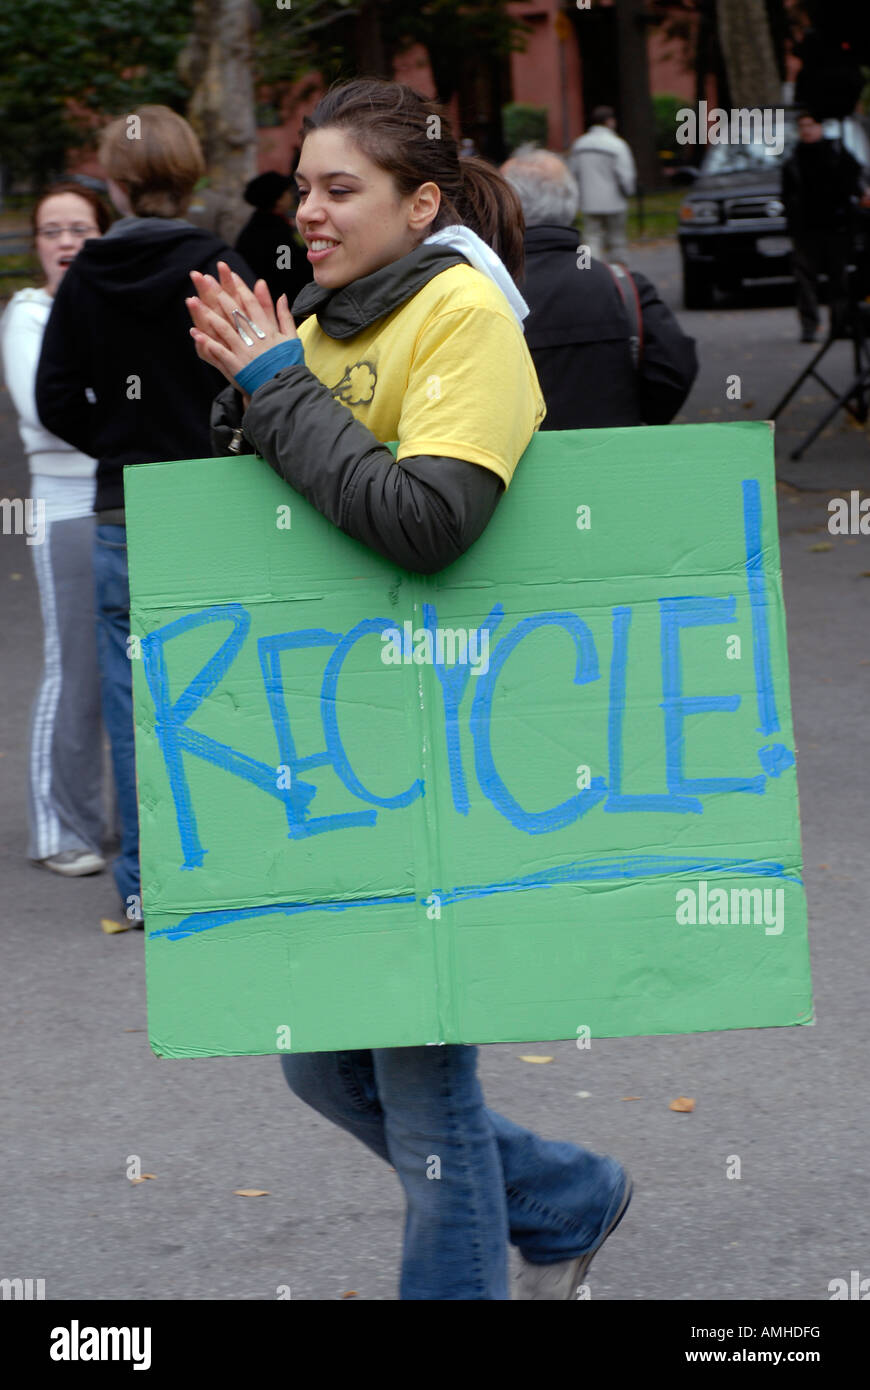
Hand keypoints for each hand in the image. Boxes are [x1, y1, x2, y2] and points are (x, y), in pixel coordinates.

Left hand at [186, 261, 296, 387]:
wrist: (285, 388)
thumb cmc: (289, 363)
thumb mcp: (291, 337)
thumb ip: (284, 316)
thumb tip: (282, 295)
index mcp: (267, 329)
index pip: (252, 303)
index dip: (240, 287)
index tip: (230, 274)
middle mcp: (254, 337)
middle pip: (234, 311)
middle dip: (219, 294)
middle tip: (206, 279)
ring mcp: (244, 351)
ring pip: (224, 328)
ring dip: (207, 314)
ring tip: (194, 301)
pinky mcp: (236, 365)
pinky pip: (219, 351)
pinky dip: (207, 341)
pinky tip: (195, 332)